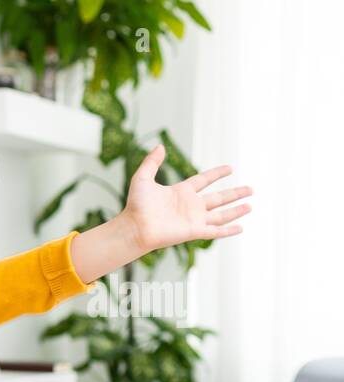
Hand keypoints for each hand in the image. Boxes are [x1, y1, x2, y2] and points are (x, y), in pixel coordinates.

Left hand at [70, 145, 251, 284]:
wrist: (134, 227)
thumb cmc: (135, 205)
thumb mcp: (143, 178)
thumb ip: (152, 162)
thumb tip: (160, 146)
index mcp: (181, 192)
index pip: (204, 180)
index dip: (217, 174)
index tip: (230, 168)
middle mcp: (190, 206)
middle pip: (218, 198)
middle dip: (235, 194)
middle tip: (251, 189)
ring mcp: (194, 219)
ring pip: (221, 214)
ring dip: (236, 210)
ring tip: (251, 206)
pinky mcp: (194, 231)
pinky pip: (216, 231)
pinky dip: (229, 230)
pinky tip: (241, 228)